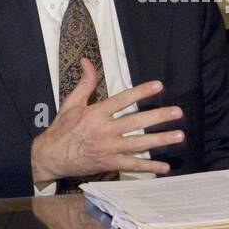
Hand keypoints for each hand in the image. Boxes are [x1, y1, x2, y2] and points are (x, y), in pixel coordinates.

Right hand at [31, 60, 185, 182]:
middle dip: (158, 117)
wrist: (49, 157)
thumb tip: (87, 61)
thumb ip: (85, 83)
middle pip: (135, 122)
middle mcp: (104, 130)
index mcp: (95, 114)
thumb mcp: (71, 104)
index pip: (122, 100)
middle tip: (177, 112)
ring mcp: (107, 148)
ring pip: (138, 143)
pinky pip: (131, 165)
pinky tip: (164, 166)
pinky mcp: (108, 163)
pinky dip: (148, 166)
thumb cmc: (61, 129)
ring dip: (160, 140)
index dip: (140, 92)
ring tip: (179, 135)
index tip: (158, 86)